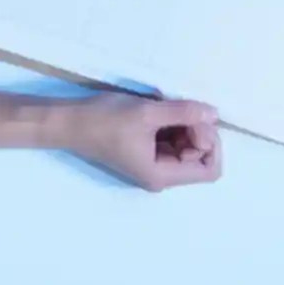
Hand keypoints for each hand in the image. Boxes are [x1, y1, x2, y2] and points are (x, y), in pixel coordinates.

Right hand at [57, 94, 222, 191]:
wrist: (69, 122)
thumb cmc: (105, 120)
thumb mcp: (148, 113)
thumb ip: (185, 113)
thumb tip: (215, 114)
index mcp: (162, 175)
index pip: (210, 170)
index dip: (210, 144)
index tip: (195, 122)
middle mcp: (162, 175)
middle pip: (201, 157)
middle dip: (199, 131)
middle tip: (183, 110)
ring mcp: (156, 164)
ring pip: (190, 147)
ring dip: (187, 126)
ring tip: (169, 109)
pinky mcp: (150, 151)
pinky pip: (175, 141)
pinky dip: (176, 125)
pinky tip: (162, 112)